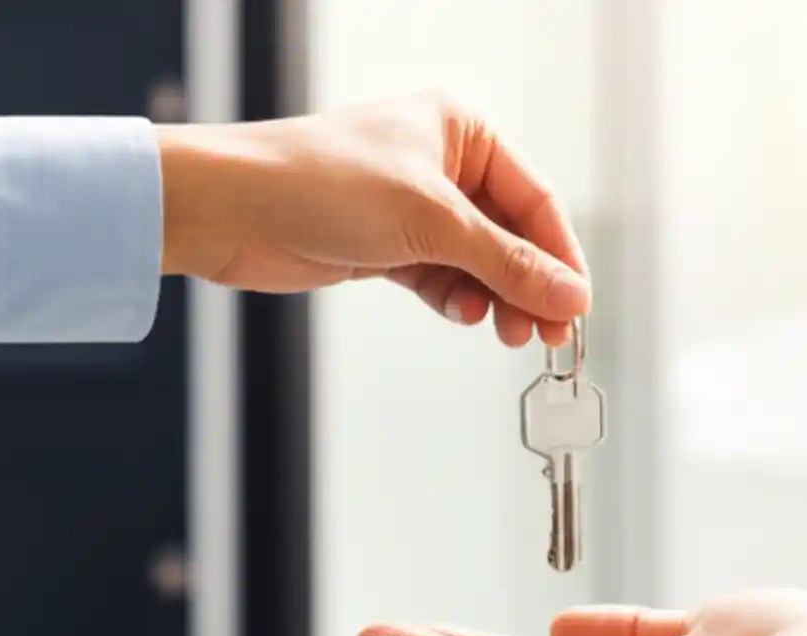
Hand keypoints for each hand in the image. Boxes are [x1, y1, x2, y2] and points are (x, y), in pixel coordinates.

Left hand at [158, 91, 589, 346]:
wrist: (231, 208)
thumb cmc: (321, 181)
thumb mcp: (433, 221)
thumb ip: (508, 263)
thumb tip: (569, 296)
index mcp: (464, 130)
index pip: (537, 200)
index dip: (560, 257)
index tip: (576, 307)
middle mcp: (445, 164)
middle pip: (512, 235)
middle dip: (529, 285)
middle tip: (545, 334)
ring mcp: (415, 207)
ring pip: (479, 262)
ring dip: (495, 298)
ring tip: (506, 331)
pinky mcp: (388, 245)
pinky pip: (443, 278)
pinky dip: (457, 299)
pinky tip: (465, 315)